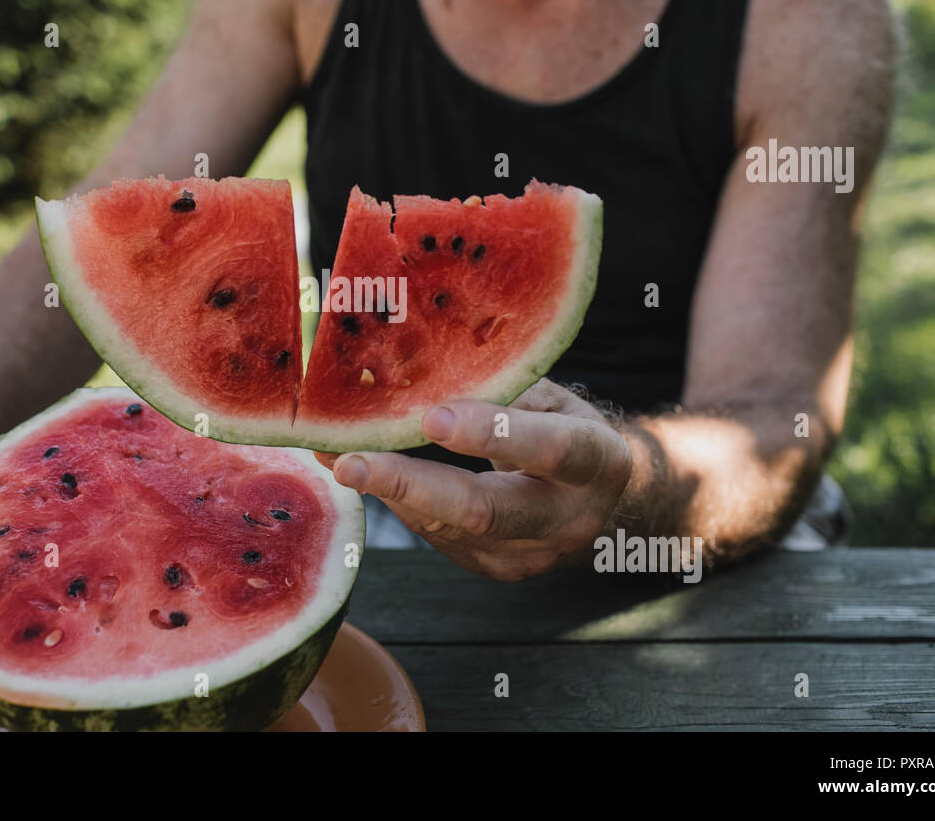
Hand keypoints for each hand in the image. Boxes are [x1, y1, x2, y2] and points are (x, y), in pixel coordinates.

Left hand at [318, 379, 632, 580]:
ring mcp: (529, 555)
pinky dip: (396, 500)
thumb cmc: (567, 429)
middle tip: (351, 462)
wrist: (602, 501)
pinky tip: (360, 471)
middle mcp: (566, 519)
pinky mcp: (494, 568)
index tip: (432, 417)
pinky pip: (435, 535)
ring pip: (446, 527)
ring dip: (385, 490)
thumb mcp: (553, 399)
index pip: (548, 448)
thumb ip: (502, 390)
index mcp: (595, 461)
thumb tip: (418, 366)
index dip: (492, 434)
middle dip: (409, 484)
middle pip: (483, 510)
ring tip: (333, 453)